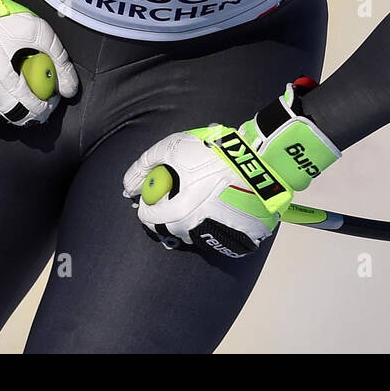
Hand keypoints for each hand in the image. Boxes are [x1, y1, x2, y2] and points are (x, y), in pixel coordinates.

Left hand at [121, 78, 339, 256]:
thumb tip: (129, 187)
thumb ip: (145, 166)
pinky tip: (222, 203)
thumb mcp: (172, 148)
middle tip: (179, 195)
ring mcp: (215, 239)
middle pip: (169, 229)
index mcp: (173, 215)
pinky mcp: (237, 242)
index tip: (158, 191)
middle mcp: (191, 233)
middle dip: (169, 213)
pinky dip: (216, 222)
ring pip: (192, 233)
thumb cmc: (211, 153)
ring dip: (191, 218)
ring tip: (204, 195)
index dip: (149, 202)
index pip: (147, 219)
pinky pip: (218, 235)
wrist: (261, 162)